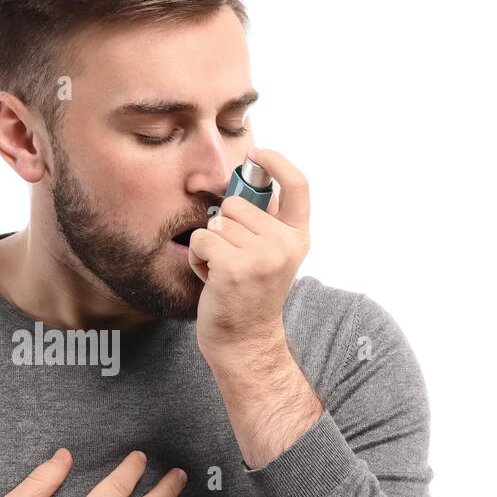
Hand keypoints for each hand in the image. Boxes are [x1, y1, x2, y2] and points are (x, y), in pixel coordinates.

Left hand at [187, 146, 310, 366]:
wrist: (244, 341)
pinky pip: (202, 239)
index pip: (299, 185)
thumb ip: (266, 222)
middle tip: (232, 259)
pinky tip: (210, 278)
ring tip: (222, 271)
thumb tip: (249, 178)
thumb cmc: (249, 296)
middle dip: (224, 227)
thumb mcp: (271, 255)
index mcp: (297, 238)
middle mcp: (284, 245)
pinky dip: (197, 257)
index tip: (257, 154)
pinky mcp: (234, 267)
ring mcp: (261, 256)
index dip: (277, 162)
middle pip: (237, 204)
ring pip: (216, 223)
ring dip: (210, 246)